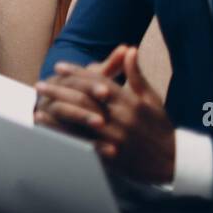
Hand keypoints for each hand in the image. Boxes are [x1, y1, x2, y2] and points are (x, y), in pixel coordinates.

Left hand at [35, 48, 175, 183]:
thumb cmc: (160, 128)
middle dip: (60, 89)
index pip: (100, 82)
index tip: (59, 67)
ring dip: (56, 107)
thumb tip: (129, 49)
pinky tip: (46, 123)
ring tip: (38, 101)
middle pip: (85, 98)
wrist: (174, 163)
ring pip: (80, 118)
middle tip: (40, 83)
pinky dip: (61, 130)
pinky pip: (80, 141)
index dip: (78, 73)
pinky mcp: (110, 155)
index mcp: (132, 102)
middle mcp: (122, 118)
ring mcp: (115, 137)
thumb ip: (136, 75)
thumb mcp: (152, 99)